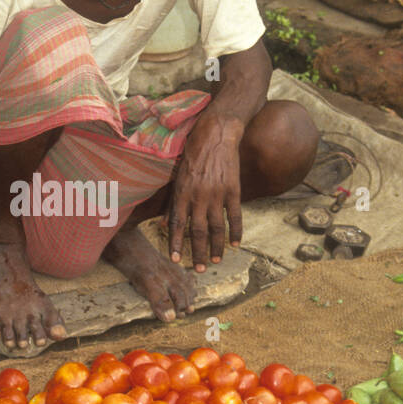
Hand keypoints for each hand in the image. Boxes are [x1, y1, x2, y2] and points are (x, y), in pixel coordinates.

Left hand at [167, 113, 243, 268]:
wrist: (217, 133)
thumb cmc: (193, 152)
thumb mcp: (177, 174)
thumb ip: (173, 200)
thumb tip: (166, 223)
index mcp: (183, 192)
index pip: (178, 224)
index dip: (176, 243)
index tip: (176, 260)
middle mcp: (199, 195)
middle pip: (198, 231)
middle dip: (198, 252)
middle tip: (199, 270)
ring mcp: (218, 193)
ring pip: (217, 227)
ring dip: (217, 247)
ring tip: (216, 261)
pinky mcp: (233, 189)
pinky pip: (235, 215)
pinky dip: (236, 231)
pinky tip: (235, 244)